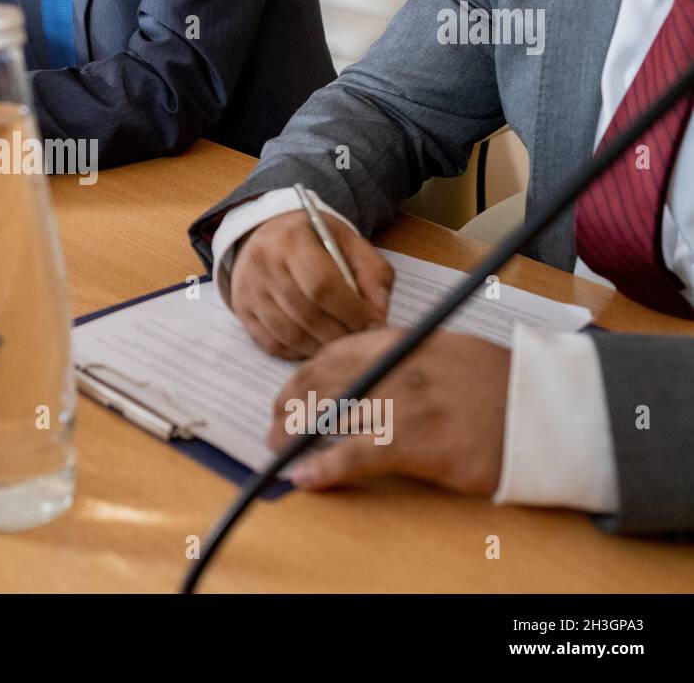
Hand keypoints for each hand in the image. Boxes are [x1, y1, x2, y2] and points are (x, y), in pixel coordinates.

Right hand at [230, 210, 394, 359]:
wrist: (267, 232)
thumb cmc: (313, 240)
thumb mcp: (348, 242)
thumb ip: (372, 273)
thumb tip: (378, 313)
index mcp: (292, 240)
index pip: (322, 286)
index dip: (352, 312)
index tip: (375, 326)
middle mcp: (264, 263)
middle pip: (306, 314)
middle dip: (340, 334)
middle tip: (361, 341)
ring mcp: (248, 288)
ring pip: (289, 334)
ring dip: (321, 347)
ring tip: (341, 344)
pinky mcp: (242, 309)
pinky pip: (272, 344)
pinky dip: (298, 352)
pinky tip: (316, 345)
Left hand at [266, 328, 509, 494]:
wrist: (546, 408)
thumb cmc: (497, 383)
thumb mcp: (442, 349)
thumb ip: (398, 355)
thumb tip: (356, 375)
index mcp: (401, 340)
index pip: (331, 355)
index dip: (300, 378)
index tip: (284, 396)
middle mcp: (395, 365)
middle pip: (321, 384)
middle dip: (287, 408)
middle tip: (272, 429)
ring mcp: (404, 402)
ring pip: (330, 418)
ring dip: (295, 437)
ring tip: (278, 452)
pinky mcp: (416, 441)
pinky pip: (354, 456)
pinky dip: (324, 469)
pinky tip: (305, 478)